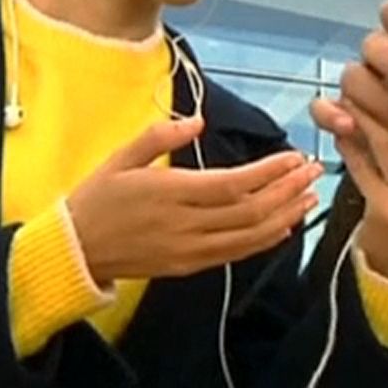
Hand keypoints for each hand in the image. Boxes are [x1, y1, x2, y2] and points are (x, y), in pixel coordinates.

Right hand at [66, 117, 323, 283]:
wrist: (74, 250)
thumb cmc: (96, 198)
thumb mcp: (120, 157)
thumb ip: (160, 136)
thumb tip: (198, 121)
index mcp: (169, 192)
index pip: (233, 184)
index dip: (269, 172)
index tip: (294, 157)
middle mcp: (185, 224)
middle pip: (250, 211)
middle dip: (287, 191)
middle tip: (314, 172)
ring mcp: (189, 250)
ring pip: (249, 237)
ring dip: (284, 217)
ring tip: (309, 197)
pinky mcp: (190, 267)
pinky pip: (235, 255)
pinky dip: (264, 242)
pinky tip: (284, 227)